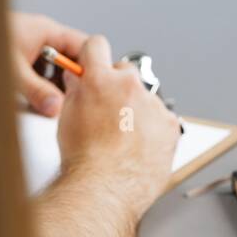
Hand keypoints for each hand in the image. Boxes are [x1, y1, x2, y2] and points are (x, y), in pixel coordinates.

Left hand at [9, 11, 88, 116]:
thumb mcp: (12, 71)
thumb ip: (34, 90)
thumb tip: (55, 109)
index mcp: (47, 31)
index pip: (84, 46)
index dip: (92, 68)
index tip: (94, 92)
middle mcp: (43, 38)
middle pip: (73, 61)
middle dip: (76, 82)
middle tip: (78, 106)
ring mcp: (33, 49)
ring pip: (58, 70)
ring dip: (59, 88)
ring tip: (61, 108)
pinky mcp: (23, 60)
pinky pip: (43, 75)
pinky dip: (44, 88)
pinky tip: (41, 104)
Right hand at [56, 35, 180, 219]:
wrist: (105, 190)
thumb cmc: (85, 162)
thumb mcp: (67, 119)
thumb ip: (75, 91)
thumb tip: (78, 80)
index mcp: (100, 80)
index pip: (97, 46)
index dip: (94, 56)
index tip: (95, 64)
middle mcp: (129, 87)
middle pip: (126, 71)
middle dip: (118, 86)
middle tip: (110, 113)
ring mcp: (153, 106)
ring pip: (146, 98)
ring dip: (138, 111)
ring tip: (124, 140)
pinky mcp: (170, 126)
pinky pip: (162, 120)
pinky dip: (154, 131)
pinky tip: (139, 148)